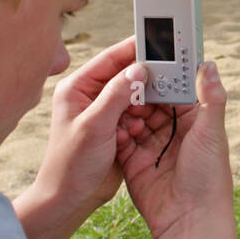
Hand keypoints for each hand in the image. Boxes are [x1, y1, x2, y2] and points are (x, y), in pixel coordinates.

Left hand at [27, 36, 144, 238]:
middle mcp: (89, 96)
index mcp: (77, 88)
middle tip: (170, 70)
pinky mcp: (114, 129)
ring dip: (144, 103)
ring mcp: (102, 113)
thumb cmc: (71, 163)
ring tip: (151, 108)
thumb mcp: (94, 125)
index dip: (134, 49)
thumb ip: (116, 94)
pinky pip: (136, 115)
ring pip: (133, 96)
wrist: (69, 199)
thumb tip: (139, 68)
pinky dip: (142, 120)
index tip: (159, 39)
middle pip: (125, 76)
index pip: (110, 59)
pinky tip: (141, 129)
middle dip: (145, 77)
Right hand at [115, 60, 233, 238]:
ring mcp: (152, 147)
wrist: (189, 222)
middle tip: (123, 74)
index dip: (162, 74)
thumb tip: (210, 64)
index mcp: (194, 121)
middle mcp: (173, 131)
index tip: (147, 54)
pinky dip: (115, 130)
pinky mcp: (134, 162)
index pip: (175, 89)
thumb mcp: (211, 133)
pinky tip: (108, 119)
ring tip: (115, 95)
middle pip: (150, 102)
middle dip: (137, 89)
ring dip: (124, 108)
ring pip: (133, 118)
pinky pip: (121, 140)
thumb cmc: (209, 176)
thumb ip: (211, 98)